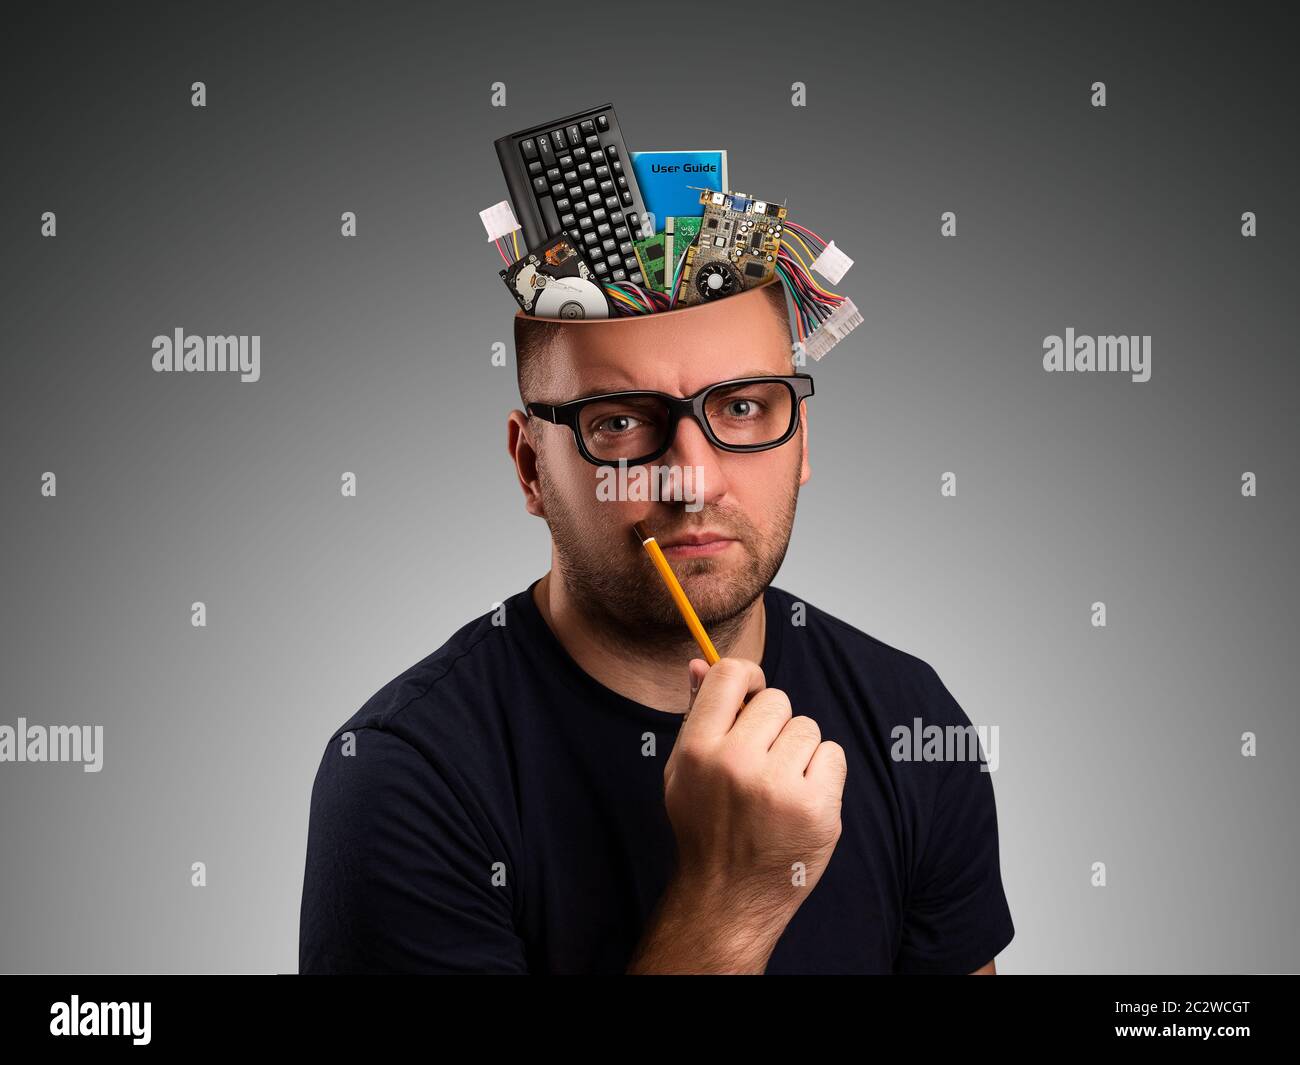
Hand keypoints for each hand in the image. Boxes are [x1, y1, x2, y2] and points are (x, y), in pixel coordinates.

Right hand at [629, 657, 847, 972]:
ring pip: (807, 727)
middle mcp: (737, 763)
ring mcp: (779, 787)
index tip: (753, 698)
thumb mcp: (684, 770)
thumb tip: (700, 663)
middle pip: (778, 701)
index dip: (748, 679)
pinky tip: (802, 801)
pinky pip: (833, 755)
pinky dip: (823, 774)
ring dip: (799, 751)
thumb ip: (696, 714)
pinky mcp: (817, 808)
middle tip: (761, 764)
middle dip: (774, 726)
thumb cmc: (706, 826)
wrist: (729, 898)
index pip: (731, 674)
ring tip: (780, 787)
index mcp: (698, 749)